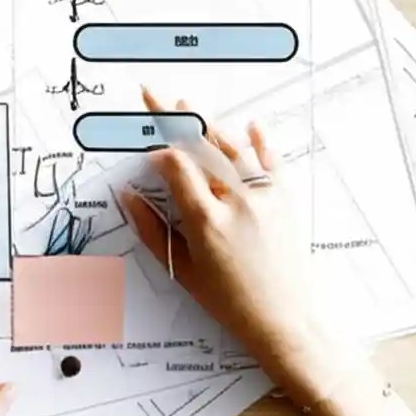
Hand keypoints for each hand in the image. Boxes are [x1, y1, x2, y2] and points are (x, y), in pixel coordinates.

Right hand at [122, 92, 350, 407]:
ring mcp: (265, 196)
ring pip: (231, 146)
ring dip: (208, 124)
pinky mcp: (286, 198)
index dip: (157, 149)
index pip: (176, 166)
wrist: (286, 320)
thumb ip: (152, 230)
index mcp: (207, 221)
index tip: (145, 147)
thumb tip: (128, 198)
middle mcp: (237, 202)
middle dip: (174, 117)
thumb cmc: (232, 302)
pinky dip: (258, 139)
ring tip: (189, 106)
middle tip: (154, 96)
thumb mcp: (183, 271)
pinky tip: (249, 123)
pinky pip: (271, 158)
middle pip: (200, 145)